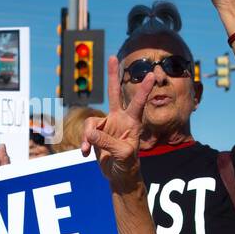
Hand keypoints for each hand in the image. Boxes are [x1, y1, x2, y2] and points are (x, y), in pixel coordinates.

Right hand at [82, 55, 155, 193]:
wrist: (119, 175)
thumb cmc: (128, 165)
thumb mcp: (121, 154)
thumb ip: (106, 142)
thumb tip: (90, 133)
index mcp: (132, 123)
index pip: (138, 103)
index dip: (143, 90)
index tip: (151, 75)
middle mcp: (120, 119)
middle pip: (115, 93)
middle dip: (113, 76)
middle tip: (112, 57)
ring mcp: (108, 125)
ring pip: (92, 121)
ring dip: (87, 136)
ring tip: (87, 150)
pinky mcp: (97, 133)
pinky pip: (86, 132)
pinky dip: (84, 143)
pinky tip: (85, 153)